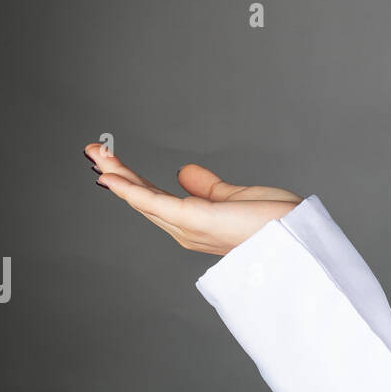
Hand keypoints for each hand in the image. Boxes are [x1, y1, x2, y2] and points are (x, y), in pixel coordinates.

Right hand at [84, 142, 303, 254]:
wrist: (297, 240)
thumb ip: (207, 186)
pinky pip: (154, 203)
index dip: (132, 180)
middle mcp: (186, 230)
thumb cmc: (275, 225)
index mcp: (195, 224)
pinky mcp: (194, 221)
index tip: (111, 161)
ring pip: (143, 198)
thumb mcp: (234, 197)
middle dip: (116, 174)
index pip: (156, 198)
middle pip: (142, 199)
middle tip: (93, 150)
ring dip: (117, 174)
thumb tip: (184, 172)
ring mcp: (188, 228)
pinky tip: (110, 177)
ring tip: (96, 153)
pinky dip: (131, 190)